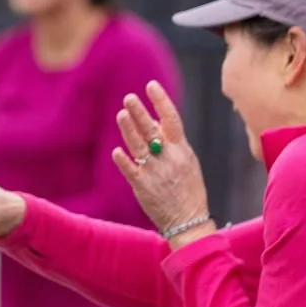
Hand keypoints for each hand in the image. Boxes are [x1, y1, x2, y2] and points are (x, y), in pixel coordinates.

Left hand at [112, 80, 212, 241]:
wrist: (188, 221)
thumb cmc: (188, 189)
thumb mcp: (187, 162)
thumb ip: (172, 142)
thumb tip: (156, 120)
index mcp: (182, 150)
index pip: (172, 119)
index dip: (160, 101)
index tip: (150, 85)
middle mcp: (169, 159)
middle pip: (152, 130)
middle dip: (140, 112)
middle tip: (128, 97)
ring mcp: (155, 173)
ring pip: (139, 146)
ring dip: (129, 130)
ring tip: (121, 114)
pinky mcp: (143, 187)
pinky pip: (131, 171)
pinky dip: (124, 160)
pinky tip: (116, 151)